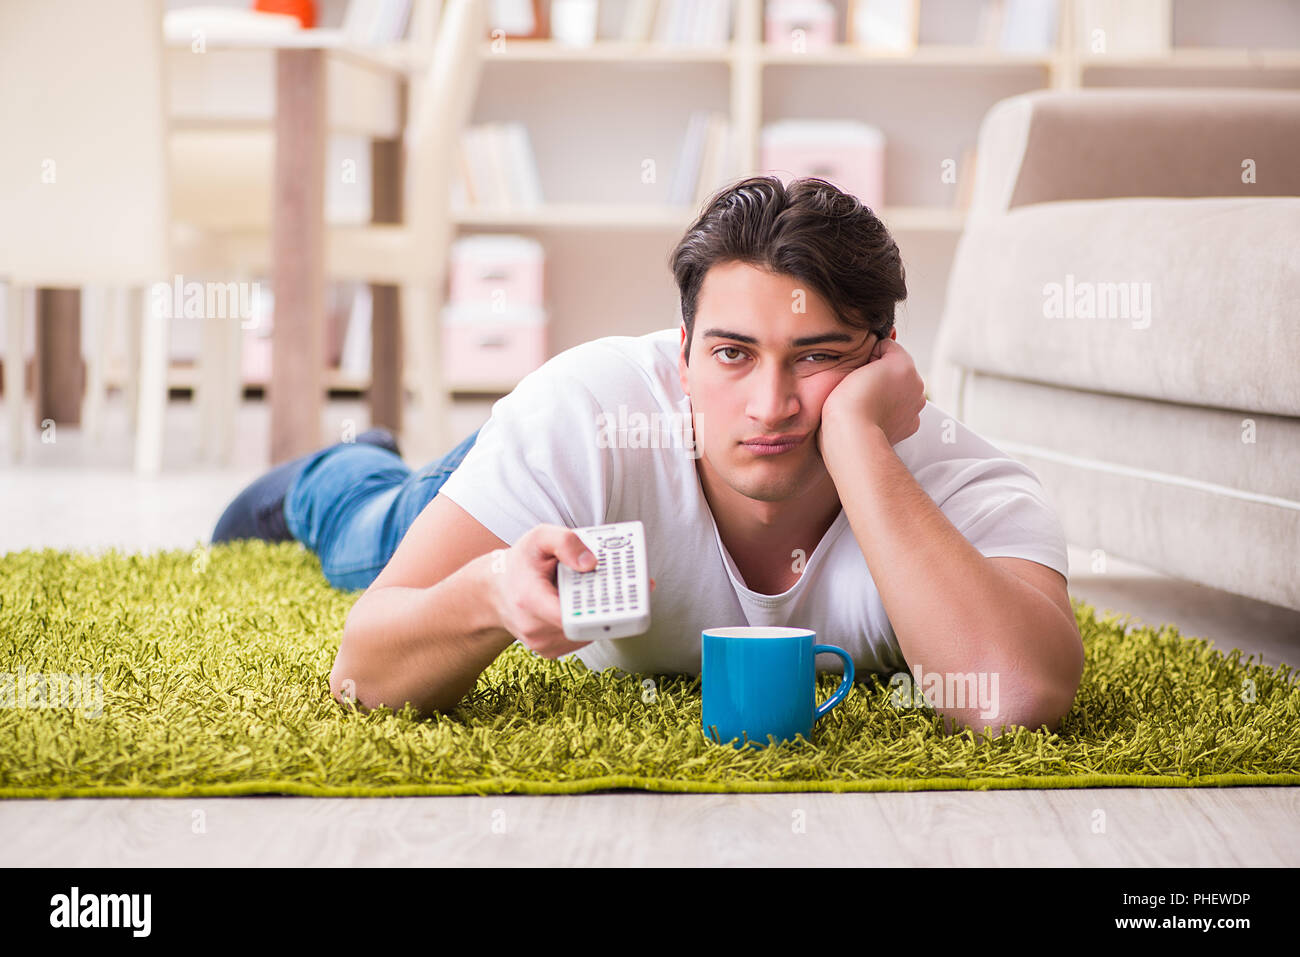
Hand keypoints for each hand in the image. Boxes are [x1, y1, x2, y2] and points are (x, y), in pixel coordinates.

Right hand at [487, 524, 654, 659]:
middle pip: (587, 626)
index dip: (599, 610)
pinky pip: (583, 638)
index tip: (621, 596)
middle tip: (633, 586)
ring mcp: (543, 644)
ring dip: (604, 616)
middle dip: (612, 608)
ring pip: (589, 634)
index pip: (570, 616)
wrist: (497, 591)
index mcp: (530, 600)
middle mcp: (535, 629)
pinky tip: (596, 604)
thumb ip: (565, 542)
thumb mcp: (539, 538)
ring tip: (614, 591)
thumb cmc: (521, 563)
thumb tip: (592, 563)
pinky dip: (593, 622)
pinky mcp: (551, 651)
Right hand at [817, 333, 925, 455]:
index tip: (859, 370)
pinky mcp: (910, 425)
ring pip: (898, 390)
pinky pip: (901, 410)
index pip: (886, 347)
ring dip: (886, 393)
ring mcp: (915, 406)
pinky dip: (890, 412)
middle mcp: (916, 383)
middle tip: (861, 388)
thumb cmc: (848, 401)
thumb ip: (871, 352)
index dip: (868, 357)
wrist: (852, 435)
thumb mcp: (855, 362)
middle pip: (895, 370)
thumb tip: (876, 358)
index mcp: (905, 364)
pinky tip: (875, 415)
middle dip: (880, 375)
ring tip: (867, 403)